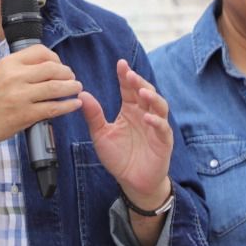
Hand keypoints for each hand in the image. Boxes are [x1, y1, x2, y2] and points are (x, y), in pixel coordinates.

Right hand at [0, 45, 83, 166]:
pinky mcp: (26, 115)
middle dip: (68, 73)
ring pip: (56, 87)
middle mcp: (15, 77)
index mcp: (9, 64)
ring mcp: (21, 96)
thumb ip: (20, 68)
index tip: (60, 66)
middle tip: (72, 79)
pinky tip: (74, 104)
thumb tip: (47, 66)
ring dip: (72, 88)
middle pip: (53, 68)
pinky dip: (68, 106)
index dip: (56, 58)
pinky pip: (54, 108)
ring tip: (77, 89)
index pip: (41, 52)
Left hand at [80, 59, 174, 208]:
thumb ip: (94, 115)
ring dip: (151, 97)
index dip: (125, 76)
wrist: (133, 182)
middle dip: (138, 81)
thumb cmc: (119, 157)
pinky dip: (156, 121)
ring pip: (159, 105)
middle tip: (129, 73)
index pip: (128, 88)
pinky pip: (162, 128)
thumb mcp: (101, 135)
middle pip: (145, 92)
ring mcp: (156, 126)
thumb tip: (82, 94)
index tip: (120, 64)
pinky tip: (148, 117)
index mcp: (130, 110)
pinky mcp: (163, 140)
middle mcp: (144, 114)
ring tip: (141, 91)